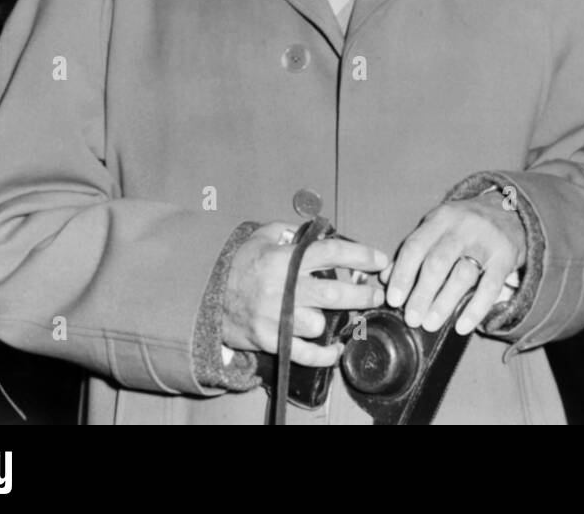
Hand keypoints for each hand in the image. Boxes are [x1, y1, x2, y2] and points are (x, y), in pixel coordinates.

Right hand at [222, 222, 387, 367]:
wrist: (204, 294)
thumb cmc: (238, 263)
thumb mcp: (262, 235)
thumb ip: (291, 229)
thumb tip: (319, 228)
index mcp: (284, 259)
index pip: (331, 254)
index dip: (360, 256)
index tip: (379, 260)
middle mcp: (282, 289)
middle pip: (334, 294)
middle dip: (362, 294)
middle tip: (377, 294)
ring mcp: (275, 317)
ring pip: (319, 324)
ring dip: (336, 321)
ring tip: (346, 316)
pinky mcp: (268, 340)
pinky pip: (302, 352)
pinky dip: (323, 355)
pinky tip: (335, 349)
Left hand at [384, 195, 525, 336]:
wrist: (510, 211)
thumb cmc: (464, 226)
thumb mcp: (437, 228)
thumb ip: (413, 251)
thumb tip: (385, 278)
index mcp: (440, 218)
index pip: (416, 246)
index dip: (402, 275)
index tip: (393, 300)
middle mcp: (463, 227)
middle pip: (437, 262)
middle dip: (421, 293)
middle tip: (412, 318)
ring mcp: (486, 241)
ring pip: (462, 275)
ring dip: (444, 303)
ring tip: (431, 323)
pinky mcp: (506, 257)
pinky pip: (490, 287)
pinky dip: (475, 309)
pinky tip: (461, 326)